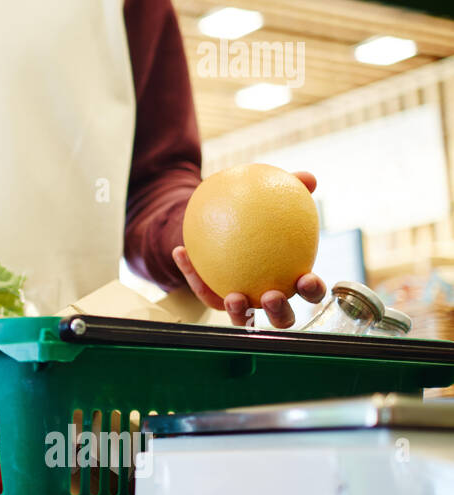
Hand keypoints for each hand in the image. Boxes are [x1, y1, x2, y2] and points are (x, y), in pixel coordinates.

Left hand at [172, 170, 326, 328]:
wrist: (223, 222)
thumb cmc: (259, 216)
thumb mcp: (272, 200)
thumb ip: (291, 190)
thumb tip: (307, 176)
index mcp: (291, 277)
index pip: (310, 291)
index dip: (312, 290)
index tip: (306, 278)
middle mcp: (270, 296)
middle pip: (283, 317)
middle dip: (280, 312)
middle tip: (271, 296)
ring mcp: (243, 302)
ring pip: (244, 318)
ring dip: (240, 312)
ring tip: (234, 297)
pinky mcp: (214, 298)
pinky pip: (202, 288)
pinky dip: (192, 272)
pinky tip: (181, 252)